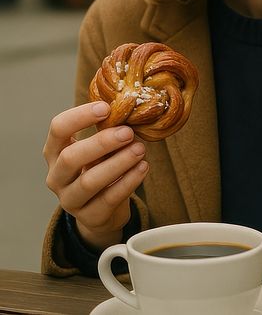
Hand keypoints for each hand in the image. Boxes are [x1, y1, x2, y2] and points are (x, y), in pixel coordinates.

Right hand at [42, 101, 147, 250]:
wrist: (102, 211)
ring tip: (140, 150)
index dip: (79, 117)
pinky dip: (128, 182)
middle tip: (128, 132)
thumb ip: (108, 132)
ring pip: (89, 181)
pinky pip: (108, 199)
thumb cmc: (100, 169)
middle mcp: (57, 176)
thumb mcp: (100, 150)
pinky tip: (143, 168)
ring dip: (118, 163)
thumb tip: (130, 109)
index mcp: (55, 152)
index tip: (106, 107)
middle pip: (70, 157)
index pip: (58, 129)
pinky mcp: (88, 217)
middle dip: (101, 143)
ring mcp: (69, 199)